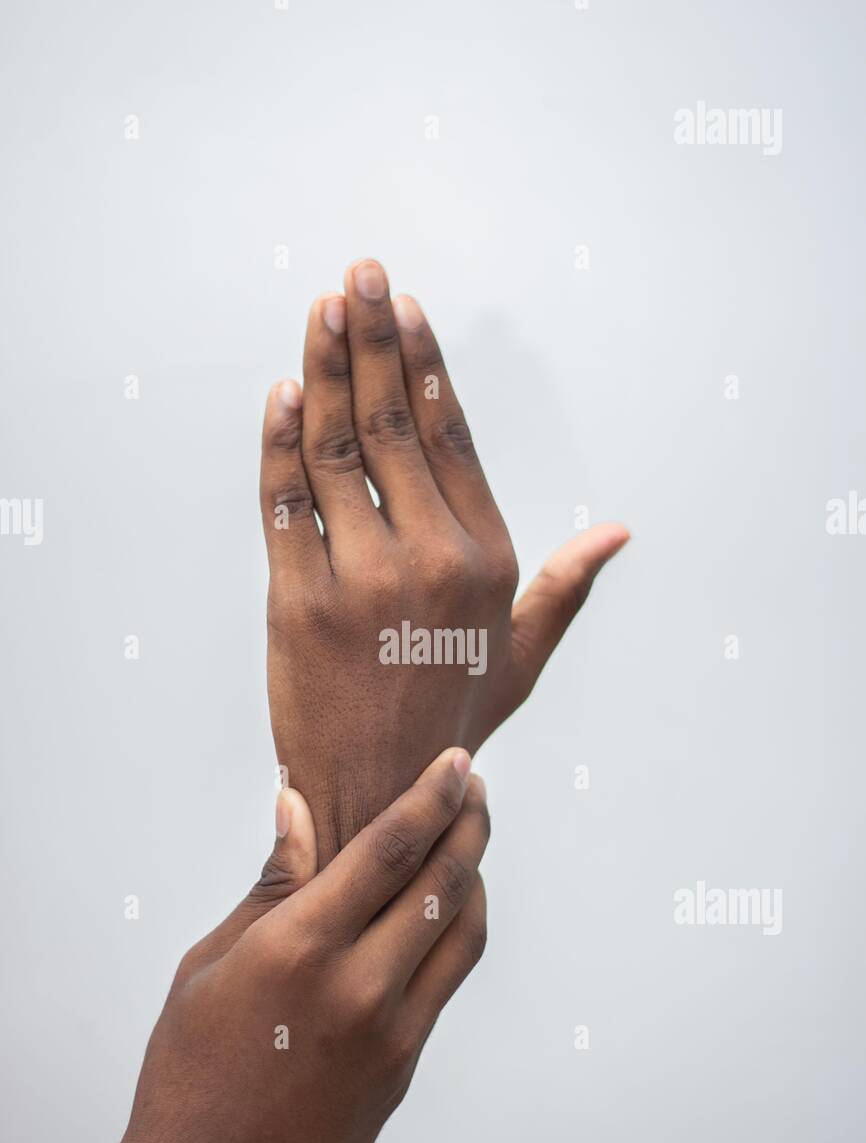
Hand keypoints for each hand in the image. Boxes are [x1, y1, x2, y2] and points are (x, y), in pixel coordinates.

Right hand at [44, 750, 487, 1142]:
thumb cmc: (189, 1067)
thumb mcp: (211, 964)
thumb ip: (271, 884)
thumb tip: (298, 805)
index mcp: (299, 947)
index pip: (391, 849)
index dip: (432, 796)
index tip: (459, 762)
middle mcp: (359, 984)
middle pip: (444, 880)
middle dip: (469, 822)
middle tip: (475, 787)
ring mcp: (392, 1030)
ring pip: (464, 929)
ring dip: (476, 872)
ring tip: (469, 835)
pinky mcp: (406, 1064)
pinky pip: (449, 977)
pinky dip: (459, 927)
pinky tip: (448, 904)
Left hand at [261, 259, 627, 861]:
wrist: (380, 796)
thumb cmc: (454, 722)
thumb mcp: (522, 656)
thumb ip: (565, 586)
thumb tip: (617, 531)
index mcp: (487, 562)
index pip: (451, 438)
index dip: (423, 366)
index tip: (405, 309)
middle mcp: (429, 561)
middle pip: (391, 425)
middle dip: (369, 339)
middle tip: (358, 275)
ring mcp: (359, 579)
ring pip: (335, 449)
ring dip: (322, 369)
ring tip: (320, 309)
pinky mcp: (296, 602)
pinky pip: (284, 504)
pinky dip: (278, 443)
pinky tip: (281, 393)